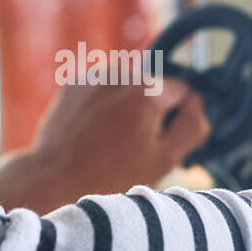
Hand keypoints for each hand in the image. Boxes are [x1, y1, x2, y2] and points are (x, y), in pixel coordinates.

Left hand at [0, 78, 209, 214]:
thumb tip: (197, 102)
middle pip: (155, 88)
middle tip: (134, 146)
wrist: (53, 178)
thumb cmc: (111, 176)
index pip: (183, 92)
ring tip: (112, 139)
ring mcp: (96, 75)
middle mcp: (123, 72)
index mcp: (148, 91)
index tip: (160, 142)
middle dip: (152, 110)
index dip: (178, 119)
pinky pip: (105, 87)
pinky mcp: (76, 82)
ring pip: (130, 85)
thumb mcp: (164, 160)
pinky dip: (106, 104)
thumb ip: (191, 127)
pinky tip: (95, 131)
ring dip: (129, 104)